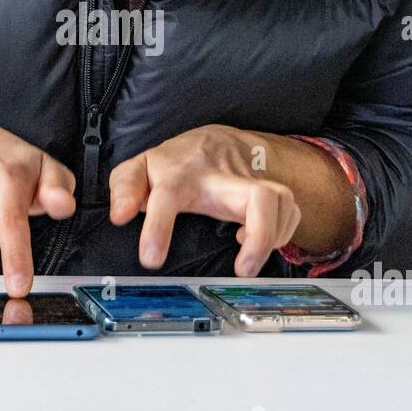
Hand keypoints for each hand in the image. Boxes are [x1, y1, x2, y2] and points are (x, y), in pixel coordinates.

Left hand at [108, 124, 303, 277]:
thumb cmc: (176, 162)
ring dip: (272, 236)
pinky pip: (291, 212)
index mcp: (181, 176)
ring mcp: (251, 182)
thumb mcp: (140, 170)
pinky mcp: (272, 189)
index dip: (157, 227)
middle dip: (260, 235)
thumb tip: (120, 215)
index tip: (151, 260)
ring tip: (248, 258)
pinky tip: (258, 240)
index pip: (168, 196)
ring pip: (282, 201)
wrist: (215, 141)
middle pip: (257, 197)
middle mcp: (222, 178)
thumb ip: (124, 189)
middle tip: (243, 270)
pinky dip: (281, 233)